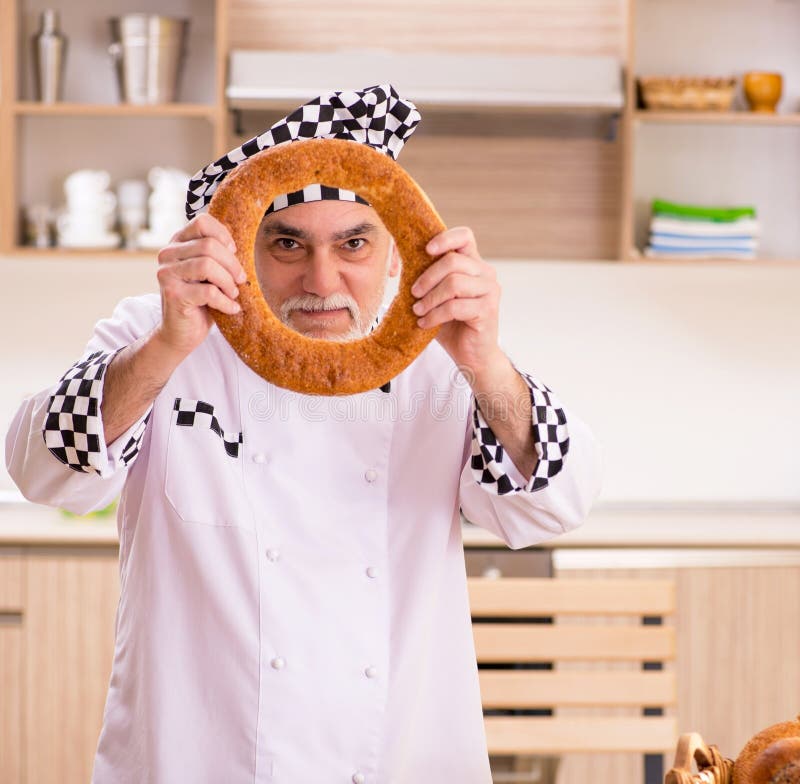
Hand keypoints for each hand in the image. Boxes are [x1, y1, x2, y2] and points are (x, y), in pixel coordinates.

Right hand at [154, 213, 245, 358]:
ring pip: (207, 265)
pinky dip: (225, 302)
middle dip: (232, 264)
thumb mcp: (210, 273)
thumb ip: (218, 255)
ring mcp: (166, 273)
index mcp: (177, 243)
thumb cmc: (201, 301)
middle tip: (241, 280)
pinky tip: (231, 309)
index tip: (234, 253)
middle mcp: (167, 254)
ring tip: (233, 294)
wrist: (182, 333)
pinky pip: (208, 291)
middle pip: (209, 245)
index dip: (223, 235)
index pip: (202, 222)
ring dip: (228, 282)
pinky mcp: (173, 294)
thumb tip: (242, 242)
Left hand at [411, 227, 504, 376]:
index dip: (445, 238)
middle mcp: (485, 273)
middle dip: (427, 278)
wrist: (472, 356)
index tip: (426, 250)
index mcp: (473, 265)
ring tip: (417, 311)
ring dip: (430, 299)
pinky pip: (455, 307)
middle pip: (452, 261)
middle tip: (413, 293)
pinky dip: (435, 316)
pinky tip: (424, 324)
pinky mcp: (488, 310)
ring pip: (453, 283)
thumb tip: (398, 265)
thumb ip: (428, 281)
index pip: (465, 236)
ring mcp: (490, 291)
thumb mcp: (437, 298)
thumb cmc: (452, 325)